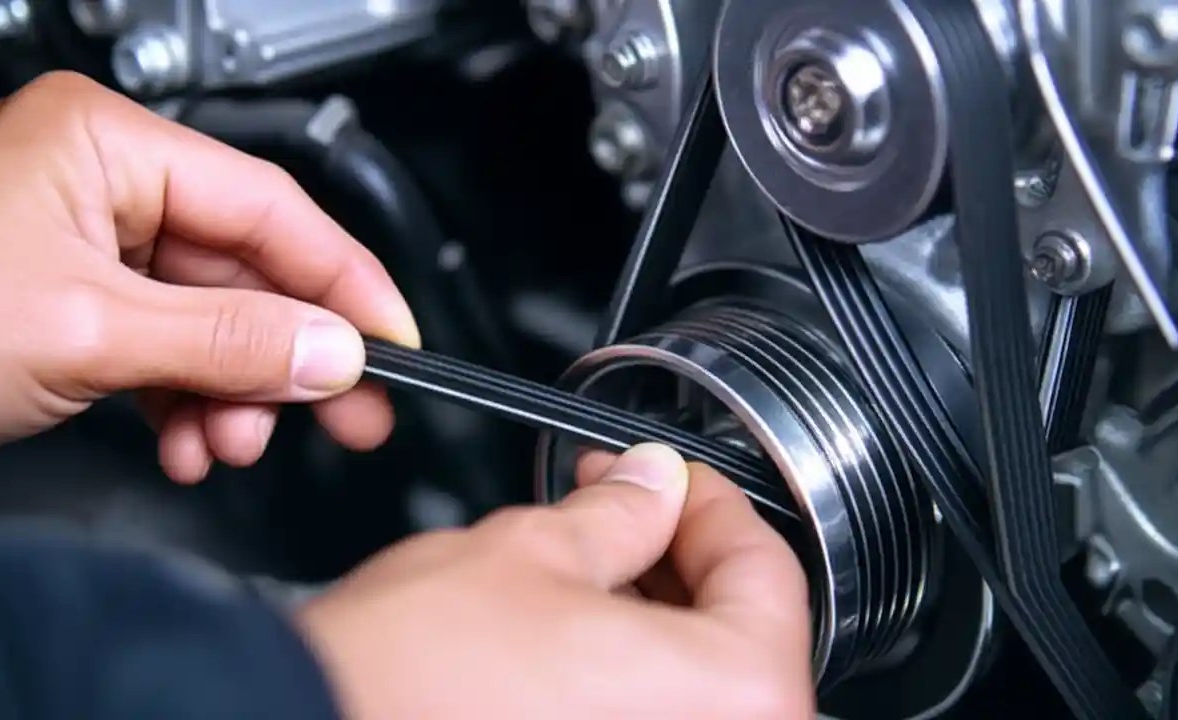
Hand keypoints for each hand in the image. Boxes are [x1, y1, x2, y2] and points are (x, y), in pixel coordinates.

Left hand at [0, 72, 417, 480]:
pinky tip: (190, 441)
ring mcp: (86, 245)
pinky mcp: (74, 302)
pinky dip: (188, 401)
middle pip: (244, 270)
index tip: (394, 340)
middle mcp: (101, 183)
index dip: (343, 281)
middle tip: (351, 412)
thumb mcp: (91, 332)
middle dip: (288, 355)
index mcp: (105, 145)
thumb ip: (228, 339)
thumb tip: (332, 349)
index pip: (269, 207)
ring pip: (208, 319)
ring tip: (233, 442)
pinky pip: (164, 347)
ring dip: (234, 392)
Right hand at [295, 444, 814, 718]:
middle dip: (678, 557)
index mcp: (738, 698)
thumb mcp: (528, 554)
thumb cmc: (409, 686)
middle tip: (623, 506)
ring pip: (694, 687)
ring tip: (583, 564)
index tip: (672, 477)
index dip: (713, 503)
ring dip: (652, 617)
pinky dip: (626, 678)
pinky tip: (570, 637)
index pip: (768, 571)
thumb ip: (618, 515)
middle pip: (739, 635)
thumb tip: (652, 487)